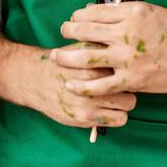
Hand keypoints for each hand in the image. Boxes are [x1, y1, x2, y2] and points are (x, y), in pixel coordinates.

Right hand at [20, 45, 136, 129]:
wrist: (35, 79)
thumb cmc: (63, 62)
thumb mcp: (80, 47)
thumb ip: (102, 46)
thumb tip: (129, 46)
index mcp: (93, 61)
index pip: (126, 65)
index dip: (128, 66)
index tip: (125, 68)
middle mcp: (92, 81)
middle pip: (131, 84)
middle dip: (128, 85)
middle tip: (122, 84)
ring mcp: (89, 101)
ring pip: (128, 104)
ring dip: (124, 101)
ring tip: (116, 98)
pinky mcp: (85, 117)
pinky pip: (118, 120)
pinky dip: (117, 115)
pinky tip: (110, 109)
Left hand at [51, 1, 166, 97]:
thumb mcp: (149, 11)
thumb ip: (122, 13)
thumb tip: (94, 11)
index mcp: (131, 13)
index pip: (93, 12)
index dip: (78, 15)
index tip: (74, 19)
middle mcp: (126, 33)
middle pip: (85, 30)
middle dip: (68, 31)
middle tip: (62, 32)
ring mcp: (128, 58)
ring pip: (87, 56)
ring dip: (67, 56)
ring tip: (56, 57)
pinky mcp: (132, 79)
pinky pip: (101, 85)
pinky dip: (83, 86)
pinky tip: (71, 85)